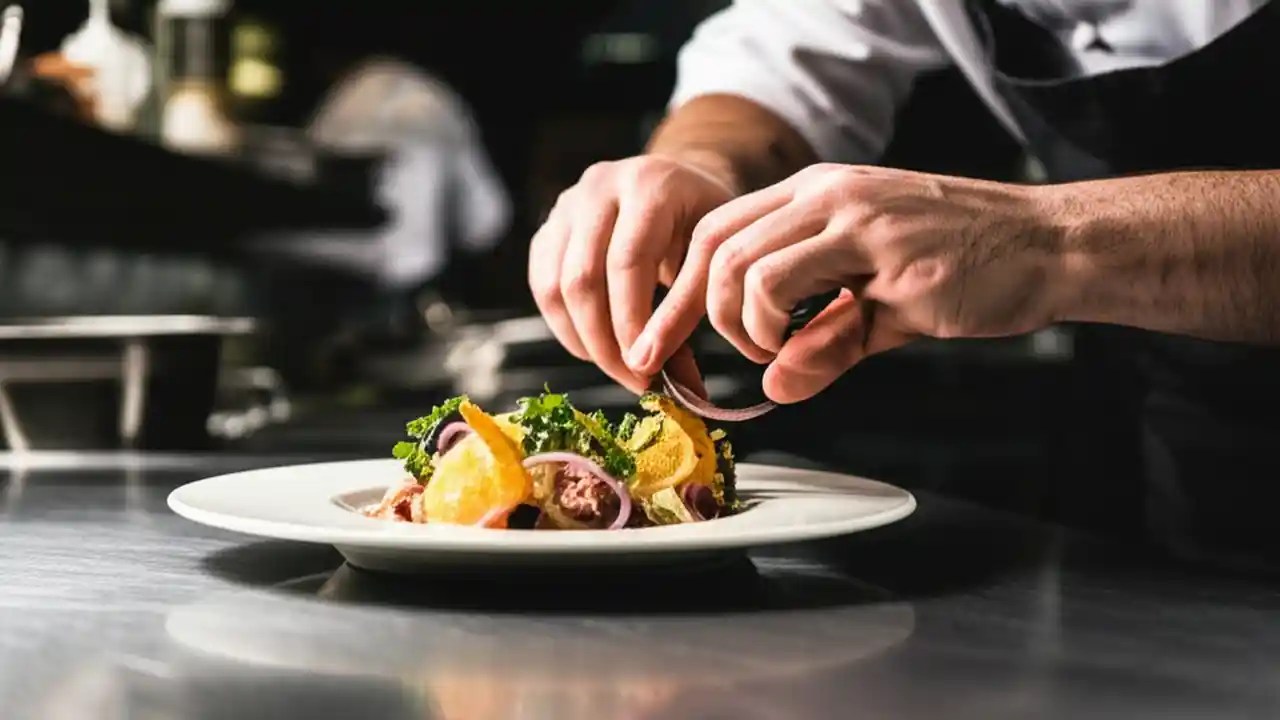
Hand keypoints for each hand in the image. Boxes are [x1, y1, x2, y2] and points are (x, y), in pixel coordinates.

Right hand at [528, 155, 736, 393]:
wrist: (681, 185)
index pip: (627, 263)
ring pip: (553, 285)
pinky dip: (564, 325)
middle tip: (634, 379)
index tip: (649, 370)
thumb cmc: (704, 225)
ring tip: (616, 366)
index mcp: (649, 185)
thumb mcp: (713, 257)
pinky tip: (594, 346)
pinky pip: (541, 284)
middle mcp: (599, 185)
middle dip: (605, 342)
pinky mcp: (549, 225)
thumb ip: (693, 311)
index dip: (632, 324)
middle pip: (582, 277)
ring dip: (582, 339)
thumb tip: (681, 388)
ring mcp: (567, 203)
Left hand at [626, 164, 1064, 402]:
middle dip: (697, 314)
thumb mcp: (880, 311)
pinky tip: (811, 346)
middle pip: (710, 245)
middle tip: (736, 357)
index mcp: (815, 196)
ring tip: (783, 350)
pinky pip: (783, 282)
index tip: (667, 341)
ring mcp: (851, 210)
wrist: (1052, 247)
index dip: (683, 292)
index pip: (715, 231)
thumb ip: (822, 345)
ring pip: (738, 264)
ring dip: (743, 326)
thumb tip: (775, 389)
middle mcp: (823, 191)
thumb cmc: (972, 272)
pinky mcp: (881, 241)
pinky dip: (775, 327)